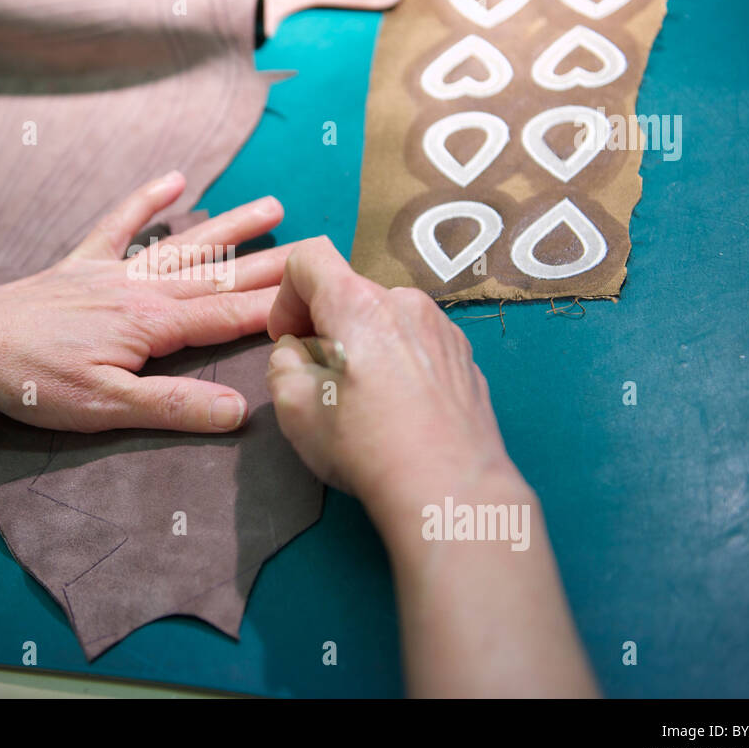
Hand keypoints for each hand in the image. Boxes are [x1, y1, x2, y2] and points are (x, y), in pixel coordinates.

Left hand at [0, 171, 294, 432]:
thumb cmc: (33, 381)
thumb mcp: (106, 409)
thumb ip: (174, 407)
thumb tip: (241, 411)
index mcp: (153, 324)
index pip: (231, 314)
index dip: (279, 307)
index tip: (324, 292)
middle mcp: (141, 288)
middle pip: (220, 273)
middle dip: (274, 261)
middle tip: (321, 244)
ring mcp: (111, 271)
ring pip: (184, 244)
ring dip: (230, 225)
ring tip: (273, 206)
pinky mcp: (80, 266)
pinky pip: (119, 225)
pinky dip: (146, 201)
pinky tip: (174, 180)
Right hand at [264, 237, 520, 510]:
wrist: (450, 488)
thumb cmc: (364, 446)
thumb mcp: (292, 405)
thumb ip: (283, 361)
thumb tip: (301, 350)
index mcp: (359, 304)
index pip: (309, 259)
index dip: (285, 296)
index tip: (286, 339)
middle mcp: (406, 302)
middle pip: (349, 292)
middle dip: (323, 325)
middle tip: (318, 377)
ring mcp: (442, 328)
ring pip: (385, 318)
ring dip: (362, 343)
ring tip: (362, 398)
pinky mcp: (465, 358)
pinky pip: (416, 343)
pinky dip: (397, 361)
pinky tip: (398, 409)